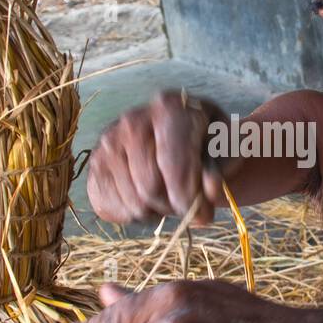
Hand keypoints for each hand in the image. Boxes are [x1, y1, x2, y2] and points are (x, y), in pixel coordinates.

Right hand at [86, 90, 232, 225]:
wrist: (179, 135)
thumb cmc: (207, 142)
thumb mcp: (227, 148)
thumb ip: (224, 168)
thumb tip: (209, 186)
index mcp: (169, 108)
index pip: (174, 167)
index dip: (191, 199)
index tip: (206, 214)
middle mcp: (132, 121)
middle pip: (151, 188)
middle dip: (175, 206)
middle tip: (188, 204)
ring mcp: (108, 143)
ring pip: (134, 203)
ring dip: (158, 211)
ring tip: (170, 196)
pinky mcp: (95, 166)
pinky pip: (114, 208)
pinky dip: (137, 214)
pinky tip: (150, 198)